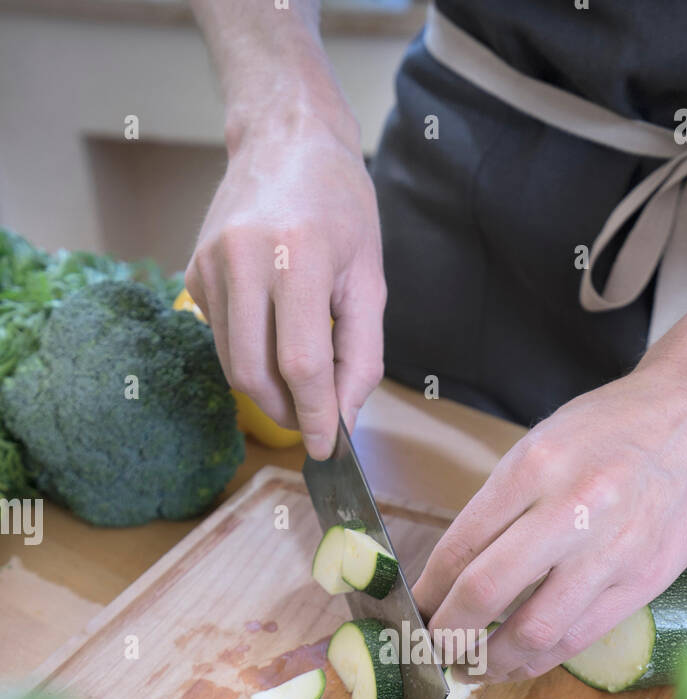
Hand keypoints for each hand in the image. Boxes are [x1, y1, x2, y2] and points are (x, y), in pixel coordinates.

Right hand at [186, 105, 384, 458]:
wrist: (285, 138)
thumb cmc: (339, 206)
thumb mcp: (369, 279)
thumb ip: (362, 356)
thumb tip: (344, 420)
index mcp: (299, 255)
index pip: (302, 364)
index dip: (315, 416)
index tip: (326, 449)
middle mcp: (245, 257)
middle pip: (254, 374)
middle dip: (286, 411)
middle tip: (313, 419)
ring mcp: (210, 264)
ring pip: (231, 364)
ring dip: (266, 390)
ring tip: (299, 382)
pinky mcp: (193, 272)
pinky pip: (220, 338)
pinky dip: (249, 352)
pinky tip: (272, 324)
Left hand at [414, 362, 686, 681]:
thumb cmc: (612, 428)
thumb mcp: (541, 444)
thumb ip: (501, 508)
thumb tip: (452, 576)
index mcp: (534, 467)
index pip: (459, 547)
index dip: (426, 593)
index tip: (413, 611)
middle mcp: (572, 509)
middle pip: (485, 593)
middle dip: (447, 633)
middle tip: (431, 648)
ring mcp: (613, 551)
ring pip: (533, 631)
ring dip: (491, 661)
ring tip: (471, 667)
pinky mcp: (645, 581)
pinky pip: (578, 638)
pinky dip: (539, 659)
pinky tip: (518, 661)